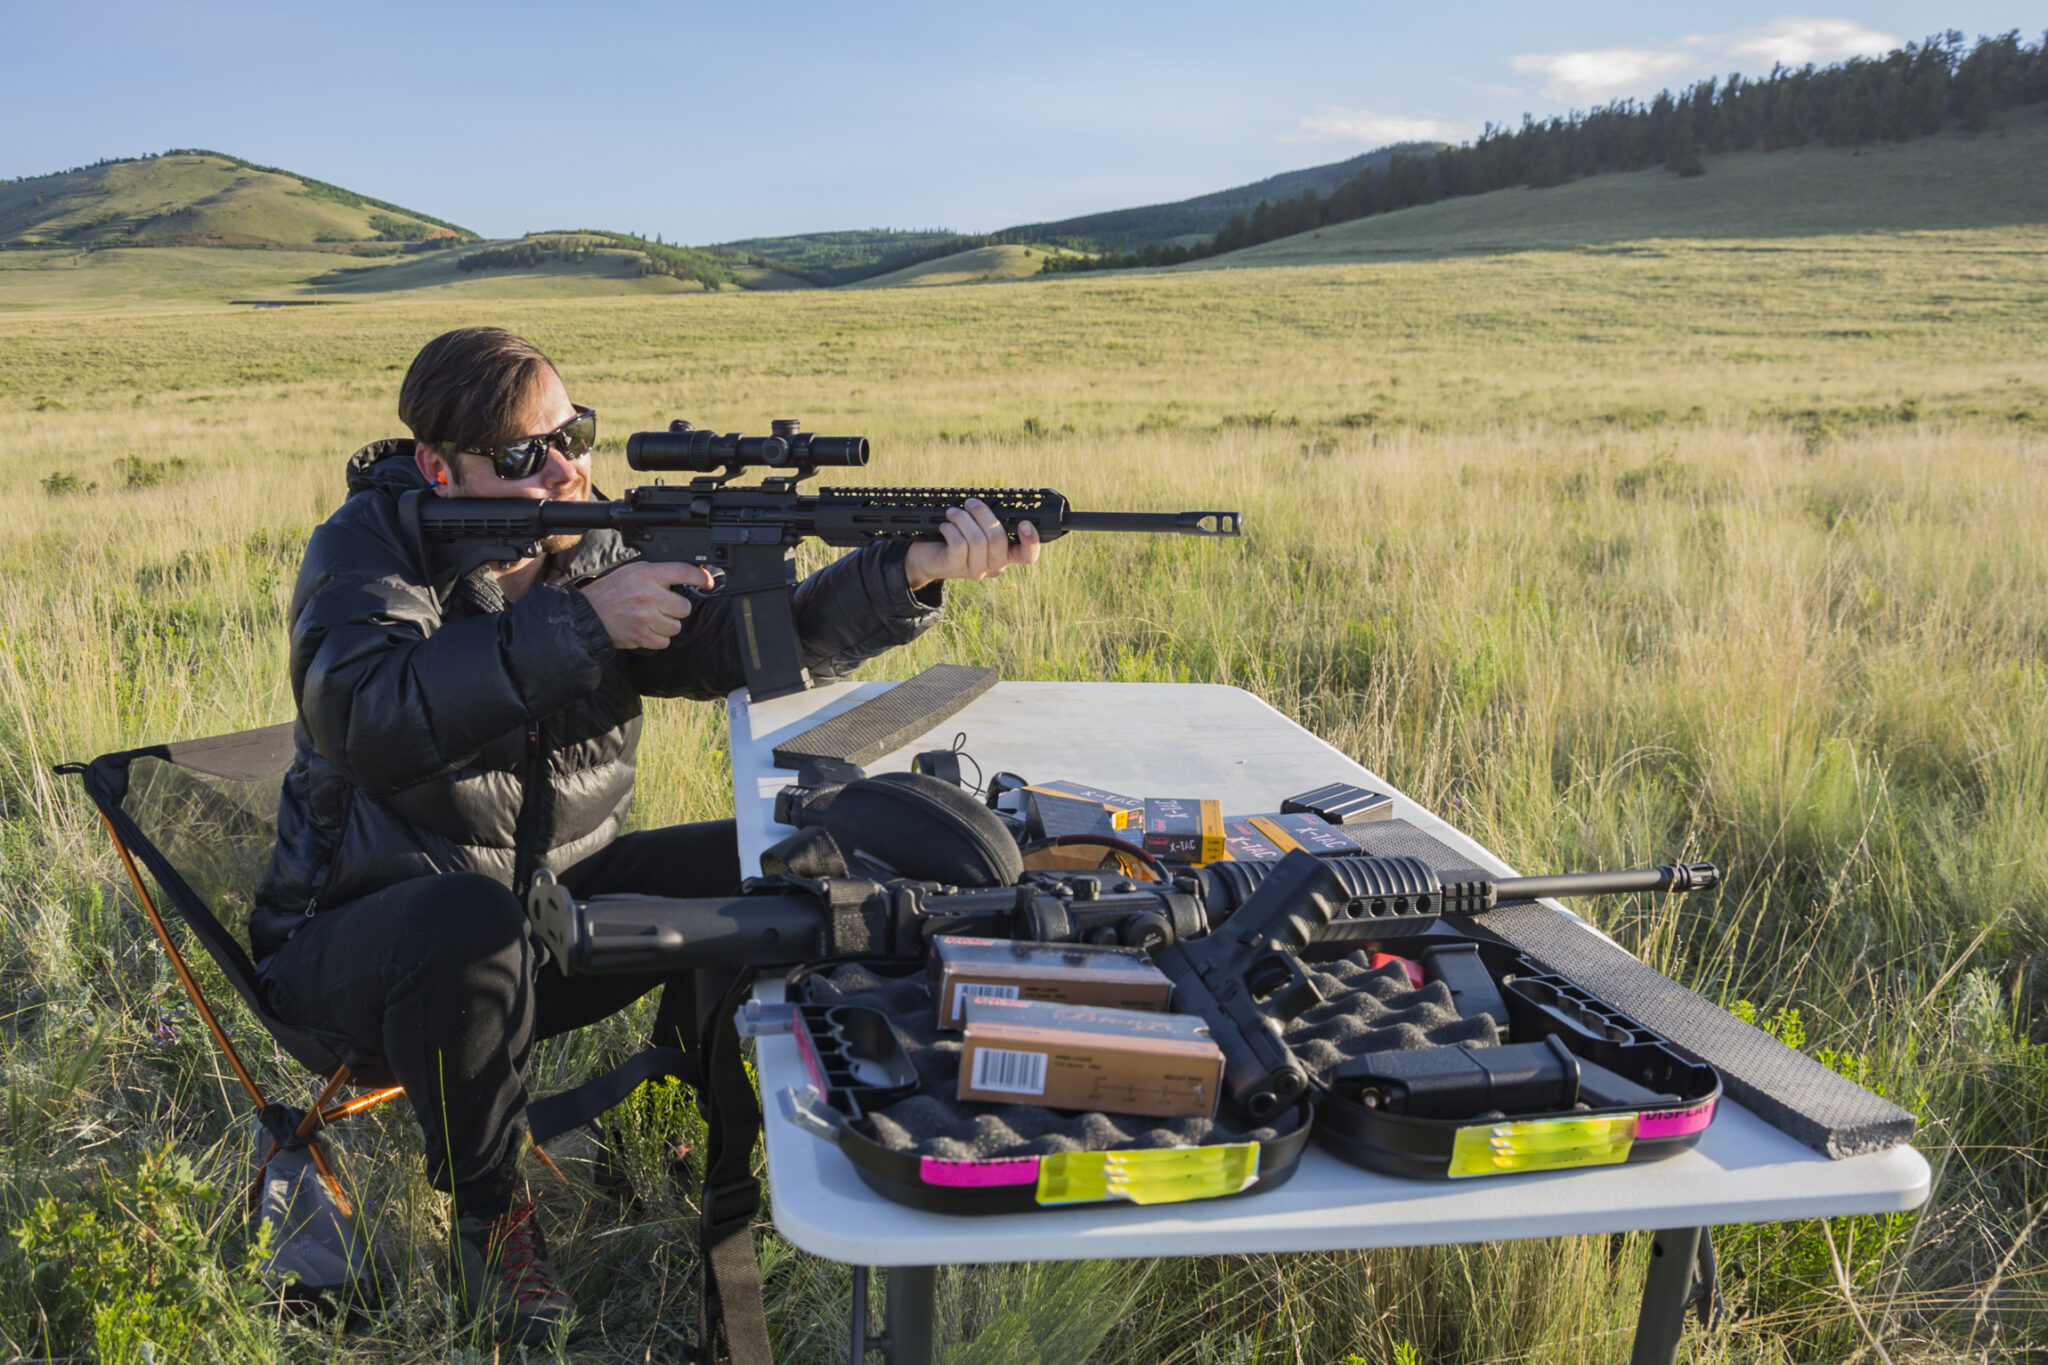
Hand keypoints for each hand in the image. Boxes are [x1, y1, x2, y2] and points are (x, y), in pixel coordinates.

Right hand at [578, 561, 715, 650]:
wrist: (588, 615)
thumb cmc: (611, 592)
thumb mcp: (632, 572)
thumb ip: (658, 573)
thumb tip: (686, 576)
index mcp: (647, 575)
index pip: (682, 572)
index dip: (700, 577)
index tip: (707, 582)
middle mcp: (648, 594)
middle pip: (684, 607)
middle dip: (675, 608)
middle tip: (660, 606)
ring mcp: (646, 617)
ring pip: (676, 626)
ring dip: (667, 625)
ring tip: (650, 619)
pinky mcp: (642, 636)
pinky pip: (665, 641)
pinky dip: (658, 639)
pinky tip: (646, 630)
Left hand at [904, 499, 1041, 590]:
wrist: (925, 557)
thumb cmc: (955, 536)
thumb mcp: (977, 528)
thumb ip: (990, 520)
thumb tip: (992, 501)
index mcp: (1006, 554)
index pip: (1028, 555)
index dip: (1031, 541)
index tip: (1024, 523)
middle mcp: (994, 565)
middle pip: (998, 539)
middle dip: (983, 514)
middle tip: (970, 503)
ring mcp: (976, 570)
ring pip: (977, 540)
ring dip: (963, 519)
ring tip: (952, 512)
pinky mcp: (955, 568)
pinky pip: (959, 544)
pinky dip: (951, 529)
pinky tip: (945, 525)